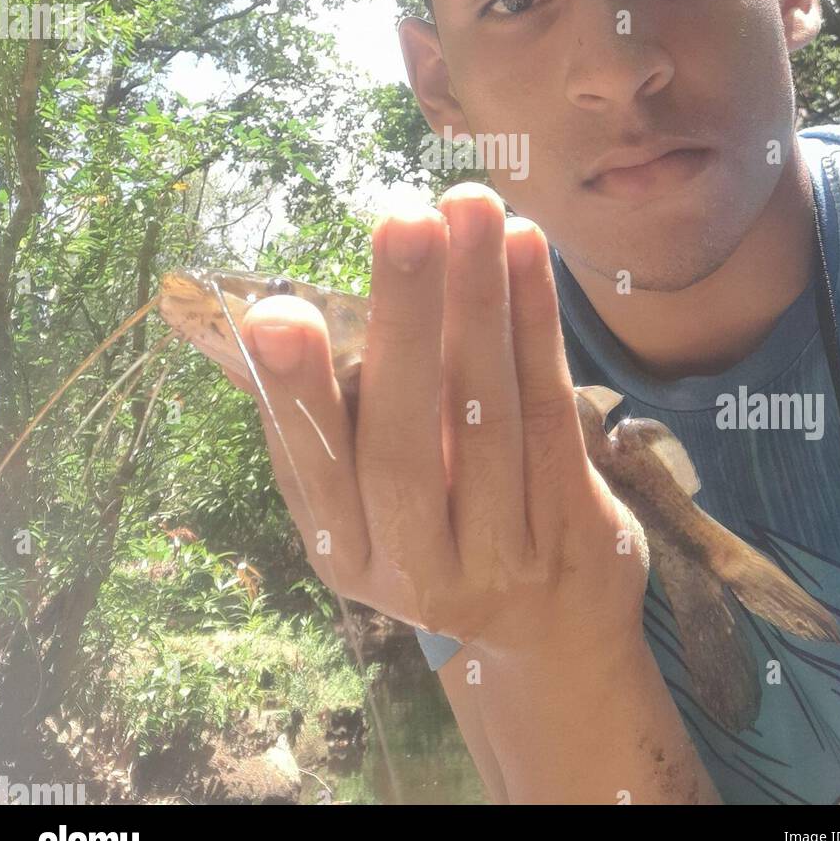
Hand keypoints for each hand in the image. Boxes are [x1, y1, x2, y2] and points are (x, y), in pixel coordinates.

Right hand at [225, 183, 647, 660]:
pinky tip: (526, 250)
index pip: (313, 471)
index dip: (298, 396)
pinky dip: (537, 323)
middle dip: (405, 323)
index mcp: (345, 549)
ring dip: (481, 300)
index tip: (283, 315)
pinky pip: (552, 410)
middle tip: (402, 221)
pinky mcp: (575, 526)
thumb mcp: (366, 502)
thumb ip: (324, 418)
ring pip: (489, 415)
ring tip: (470, 207)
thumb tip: (265, 314)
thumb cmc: (433, 530)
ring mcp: (502, 555)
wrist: (547, 633)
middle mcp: (416, 566)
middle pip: (405, 442)